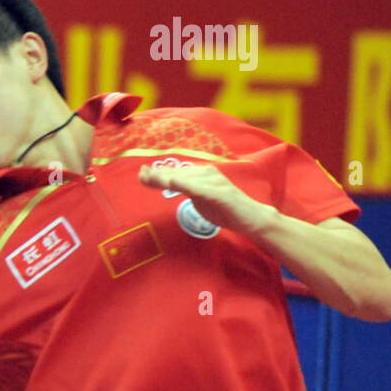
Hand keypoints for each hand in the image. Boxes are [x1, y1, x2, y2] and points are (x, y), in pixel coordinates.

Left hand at [137, 163, 275, 235]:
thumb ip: (184, 190)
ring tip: (150, 177)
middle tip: (140, 175)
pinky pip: (200, 188)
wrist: (251, 218)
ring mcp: (214, 182)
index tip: (141, 174)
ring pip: (185, 179)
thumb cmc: (225, 209)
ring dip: (166, 178)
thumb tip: (168, 184)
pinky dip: (186, 185)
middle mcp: (207, 174)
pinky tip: (173, 182)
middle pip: (177, 173)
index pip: (176, 172)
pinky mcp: (220, 193)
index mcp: (202, 174)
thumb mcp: (199, 198)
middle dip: (157, 175)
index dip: (158, 173)